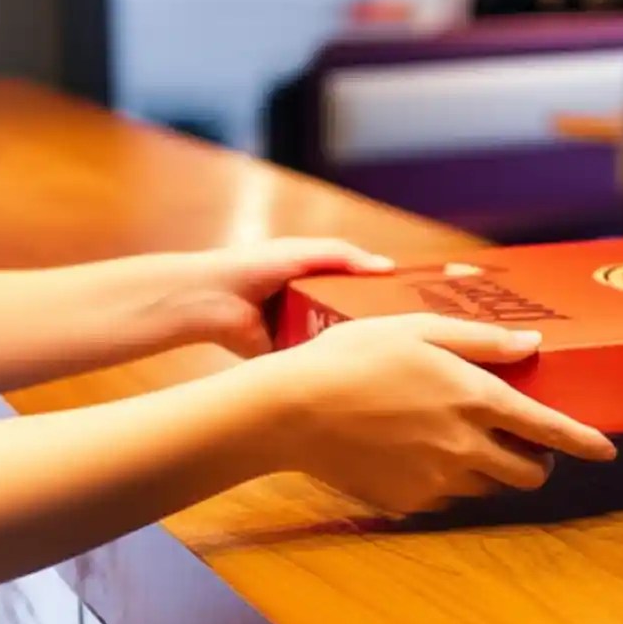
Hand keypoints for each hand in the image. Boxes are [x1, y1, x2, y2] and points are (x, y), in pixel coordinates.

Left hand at [165, 238, 394, 357]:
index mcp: (316, 280)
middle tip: (408, 336)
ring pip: (337, 341)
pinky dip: (330, 364)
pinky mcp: (289, 358)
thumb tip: (389, 267)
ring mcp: (301, 334)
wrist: (210, 300)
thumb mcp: (304, 253)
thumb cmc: (253, 266)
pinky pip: (316, 361)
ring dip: (354, 346)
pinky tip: (358, 370)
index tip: (412, 304)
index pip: (357, 288)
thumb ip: (343, 256)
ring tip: (391, 356)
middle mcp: (312, 308)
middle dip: (373, 325)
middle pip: (351, 316)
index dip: (381, 294)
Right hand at [259, 314, 617, 516]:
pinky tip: (417, 450)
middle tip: (521, 440)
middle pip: (530, 472)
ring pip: (490, 486)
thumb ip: (483, 342)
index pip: (550, 429)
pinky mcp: (410, 501)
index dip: (584, 442)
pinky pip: (448, 496)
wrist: (290, 412)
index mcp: (475, 398)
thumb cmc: (353, 357)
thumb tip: (534, 346)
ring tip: (459, 437)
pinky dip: (450, 479)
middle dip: (537, 460)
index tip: (608, 450)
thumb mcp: (419, 330)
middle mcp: (465, 446)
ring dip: (493, 469)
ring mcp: (438, 479)